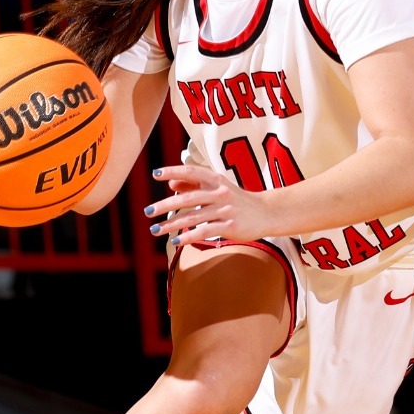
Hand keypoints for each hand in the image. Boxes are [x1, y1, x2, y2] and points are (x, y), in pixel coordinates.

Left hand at [144, 164, 276, 244]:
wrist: (266, 213)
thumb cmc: (238, 200)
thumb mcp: (218, 188)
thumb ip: (195, 185)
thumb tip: (171, 184)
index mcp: (216, 180)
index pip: (192, 171)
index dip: (173, 171)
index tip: (155, 173)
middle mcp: (220, 192)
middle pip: (188, 198)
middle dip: (165, 205)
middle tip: (147, 212)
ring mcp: (225, 210)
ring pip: (193, 217)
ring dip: (171, 225)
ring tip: (155, 230)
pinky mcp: (230, 226)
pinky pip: (204, 231)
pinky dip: (188, 237)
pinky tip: (176, 242)